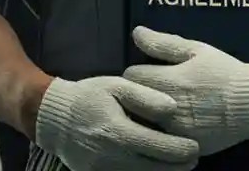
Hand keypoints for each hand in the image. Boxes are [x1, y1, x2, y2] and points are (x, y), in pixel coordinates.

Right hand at [35, 76, 199, 170]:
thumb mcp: (116, 86)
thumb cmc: (89, 97)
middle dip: (177, 166)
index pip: (159, 148)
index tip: (196, 147)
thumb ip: (145, 96)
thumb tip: (173, 109)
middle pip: (155, 170)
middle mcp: (111, 157)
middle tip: (193, 158)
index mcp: (118, 132)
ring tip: (177, 165)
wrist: (53, 118)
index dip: (182, 151)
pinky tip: (153, 167)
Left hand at [122, 27, 248, 155]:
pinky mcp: (182, 146)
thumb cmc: (224, 72)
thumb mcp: (196, 50)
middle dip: (137, 95)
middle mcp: (165, 108)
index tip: (148, 73)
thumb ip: (163, 42)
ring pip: (143, 123)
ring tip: (159, 109)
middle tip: (153, 92)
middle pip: (131, 101)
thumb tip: (136, 32)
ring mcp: (173, 131)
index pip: (130, 76)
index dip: (138, 72)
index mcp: (166, 81)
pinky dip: (161, 132)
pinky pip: (160, 141)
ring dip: (147, 115)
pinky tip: (172, 124)